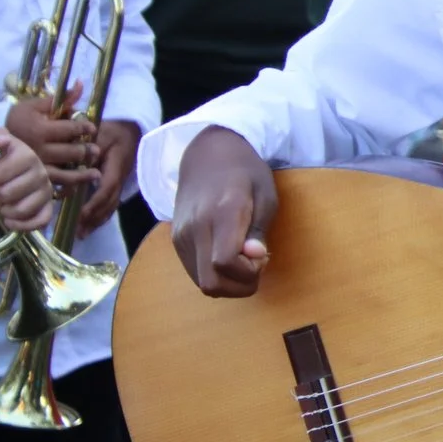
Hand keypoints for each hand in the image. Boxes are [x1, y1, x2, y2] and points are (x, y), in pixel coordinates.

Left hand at [0, 131, 54, 233]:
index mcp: (28, 156)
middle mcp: (41, 174)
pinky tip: (10, 220)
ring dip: (6, 210)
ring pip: (21, 210)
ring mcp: (47, 192)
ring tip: (3, 204)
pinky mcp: (49, 208)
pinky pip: (39, 222)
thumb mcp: (1, 139)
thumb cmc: (9, 155)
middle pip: (6, 194)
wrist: (27, 165)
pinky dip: (22, 226)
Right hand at [2, 86, 95, 191]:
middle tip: (96, 150)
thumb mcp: (37, 104)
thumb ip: (61, 98)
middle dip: (85, 151)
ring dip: (82, 175)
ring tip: (96, 173)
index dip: (83, 128)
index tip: (92, 128)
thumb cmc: (21, 118)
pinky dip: (68, 186)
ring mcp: (35, 166)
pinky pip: (53, 185)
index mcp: (39, 130)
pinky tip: (80, 185)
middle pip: (68, 153)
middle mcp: (37, 150)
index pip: (68, 130)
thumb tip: (80, 84)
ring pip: (63, 174)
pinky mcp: (34, 177)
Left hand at [76, 118, 141, 233]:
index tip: (79, 216)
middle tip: (78, 232)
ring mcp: (121, 181)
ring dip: (98, 221)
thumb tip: (74, 172)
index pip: (106, 190)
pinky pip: (112, 202)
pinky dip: (102, 214)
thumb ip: (87, 151)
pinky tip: (93, 223)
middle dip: (94, 219)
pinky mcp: (118, 182)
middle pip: (109, 203)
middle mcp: (121, 177)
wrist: (131, 126)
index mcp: (117, 166)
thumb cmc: (113, 129)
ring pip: (112, 205)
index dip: (93, 204)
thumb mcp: (100, 134)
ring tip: (83, 233)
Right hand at [172, 127, 277, 297]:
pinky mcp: (176, 242)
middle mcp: (196, 227)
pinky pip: (195, 273)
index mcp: (222, 212)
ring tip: (243, 259)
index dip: (249, 271)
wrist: (206, 156)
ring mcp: (182, 236)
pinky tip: (228, 257)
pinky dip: (215, 275)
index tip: (263, 256)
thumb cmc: (245, 173)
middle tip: (256, 265)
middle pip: (211, 282)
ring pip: (202, 283)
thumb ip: (259, 229)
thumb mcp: (266, 195)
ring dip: (229, 283)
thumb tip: (256, 256)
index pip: (226, 262)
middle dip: (240, 286)